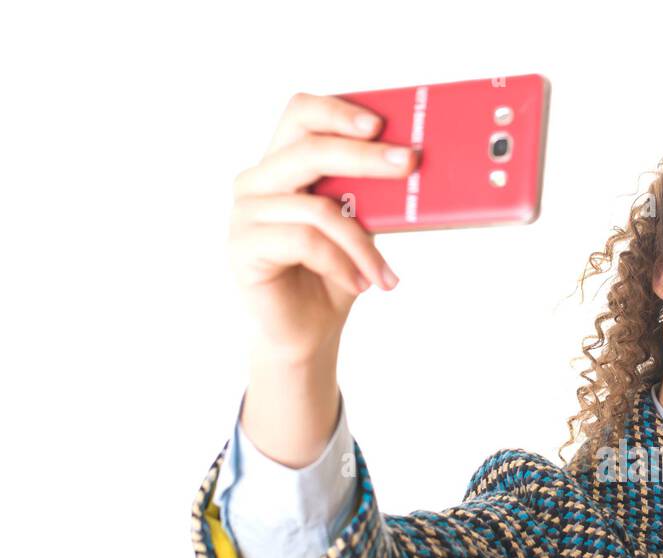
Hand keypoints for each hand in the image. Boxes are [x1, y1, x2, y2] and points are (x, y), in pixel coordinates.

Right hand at [227, 91, 413, 364]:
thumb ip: (369, 194)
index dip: (337, 111)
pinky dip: (342, 264)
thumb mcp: (359, 227)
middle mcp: (257, 182)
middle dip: (365, 156)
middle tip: (409, 164)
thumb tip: (408, 165)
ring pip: (317, 208)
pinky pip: (304, 242)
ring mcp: (246, 213)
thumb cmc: (335, 275)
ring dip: (362, 243)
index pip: (301, 114)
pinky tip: (360, 284)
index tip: (380, 123)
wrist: (307, 331)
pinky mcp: (243, 248)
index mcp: (283, 165)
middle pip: (310, 149)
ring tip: (384, 274)